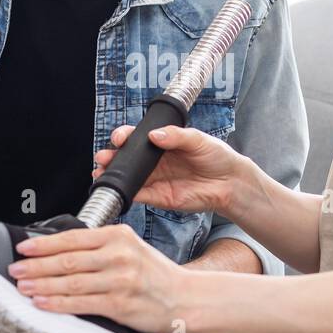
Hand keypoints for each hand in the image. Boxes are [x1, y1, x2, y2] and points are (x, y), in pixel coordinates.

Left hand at [9, 223, 187, 332]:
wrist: (185, 298)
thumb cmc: (155, 275)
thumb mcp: (131, 248)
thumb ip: (100, 245)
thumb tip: (60, 249)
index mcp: (119, 236)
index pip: (72, 238)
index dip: (44, 244)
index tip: (23, 247)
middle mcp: (119, 255)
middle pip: (67, 260)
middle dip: (36, 265)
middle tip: (15, 268)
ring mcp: (120, 280)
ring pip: (70, 282)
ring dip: (41, 284)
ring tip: (23, 286)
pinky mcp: (120, 304)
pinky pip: (81, 303)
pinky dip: (57, 303)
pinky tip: (42, 302)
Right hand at [93, 124, 246, 216]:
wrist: (230, 182)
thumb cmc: (217, 157)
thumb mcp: (198, 139)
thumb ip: (176, 136)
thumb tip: (154, 135)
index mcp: (163, 143)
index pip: (137, 138)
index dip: (125, 137)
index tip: (119, 138)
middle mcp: (156, 161)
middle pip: (127, 159)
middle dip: (112, 157)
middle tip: (103, 157)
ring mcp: (156, 179)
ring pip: (129, 178)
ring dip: (113, 176)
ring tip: (102, 173)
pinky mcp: (160, 197)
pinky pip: (140, 195)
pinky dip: (127, 193)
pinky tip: (119, 189)